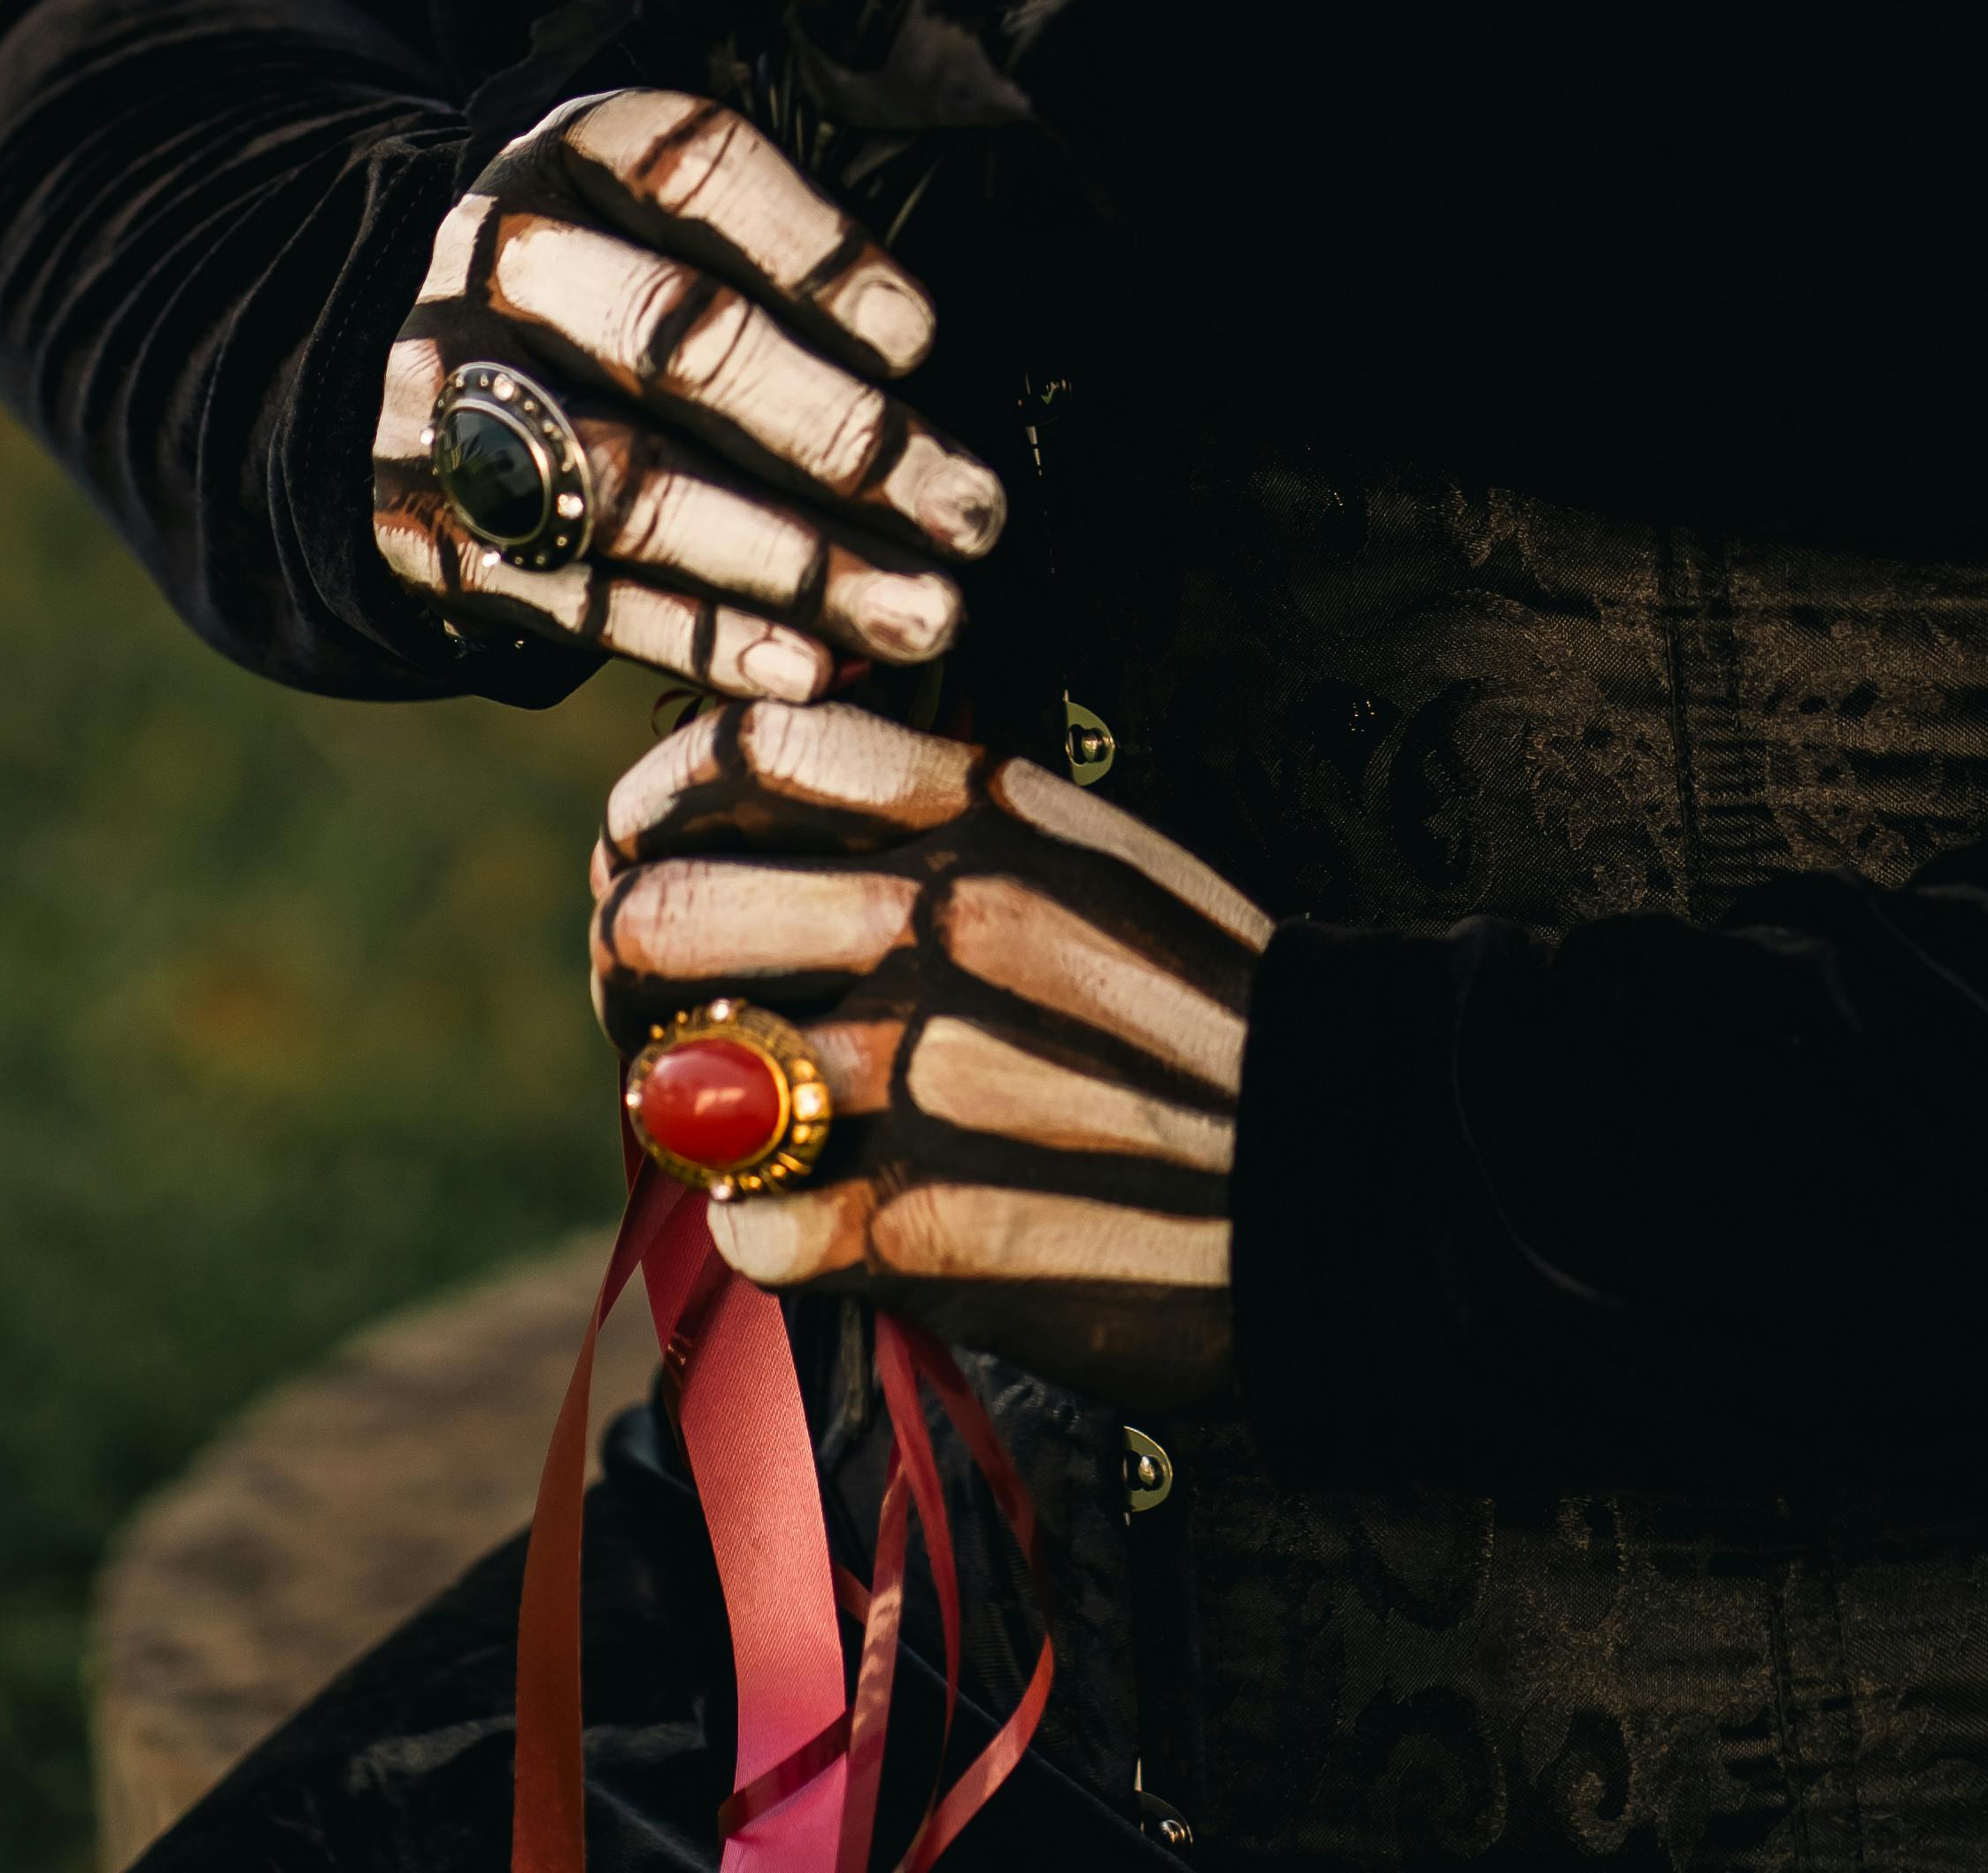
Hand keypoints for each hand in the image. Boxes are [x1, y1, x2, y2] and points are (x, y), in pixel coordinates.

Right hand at [373, 87, 1003, 698]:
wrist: (431, 366)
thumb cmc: (634, 277)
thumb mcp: (683, 211)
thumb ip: (791, 252)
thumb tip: (938, 357)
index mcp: (573, 147)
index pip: (694, 178)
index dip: (812, 255)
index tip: (924, 344)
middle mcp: (498, 260)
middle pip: (672, 343)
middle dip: (839, 437)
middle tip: (972, 514)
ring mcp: (442, 399)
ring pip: (630, 488)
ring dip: (792, 563)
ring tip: (925, 613)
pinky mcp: (427, 535)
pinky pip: (578, 599)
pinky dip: (703, 639)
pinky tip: (812, 668)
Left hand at [590, 698, 1268, 1407]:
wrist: (1356, 1166)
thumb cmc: (1211, 1010)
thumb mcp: (1092, 855)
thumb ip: (937, 827)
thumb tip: (763, 826)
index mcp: (985, 816)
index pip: (741, 752)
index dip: (656, 807)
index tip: (648, 855)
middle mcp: (943, 925)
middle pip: (663, 915)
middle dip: (631, 974)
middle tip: (665, 1020)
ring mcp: (928, 1080)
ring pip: (684, 1082)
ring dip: (691, 1117)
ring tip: (747, 1132)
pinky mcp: (925, 1231)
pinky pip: (750, 1227)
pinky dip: (767, 1235)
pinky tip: (823, 1225)